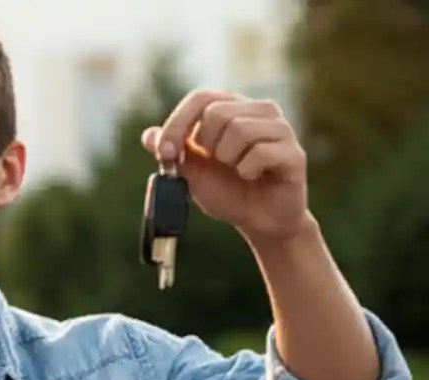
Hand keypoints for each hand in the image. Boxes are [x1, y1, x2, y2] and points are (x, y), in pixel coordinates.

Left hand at [141, 89, 310, 245]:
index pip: (200, 97)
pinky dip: (247, 171)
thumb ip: (173, 152)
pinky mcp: (293, 152)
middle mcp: (259, 111)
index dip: (178, 123)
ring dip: (228, 159)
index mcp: (232, 109)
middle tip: (218, 163)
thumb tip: (148, 136)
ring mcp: (280, 129)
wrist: (259, 220)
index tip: (165, 153)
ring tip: (238, 170)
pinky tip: (253, 177)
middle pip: (218, 113)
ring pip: (239, 130)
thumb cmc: (227, 191)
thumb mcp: (191, 173)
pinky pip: (259, 153)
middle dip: (206, 146)